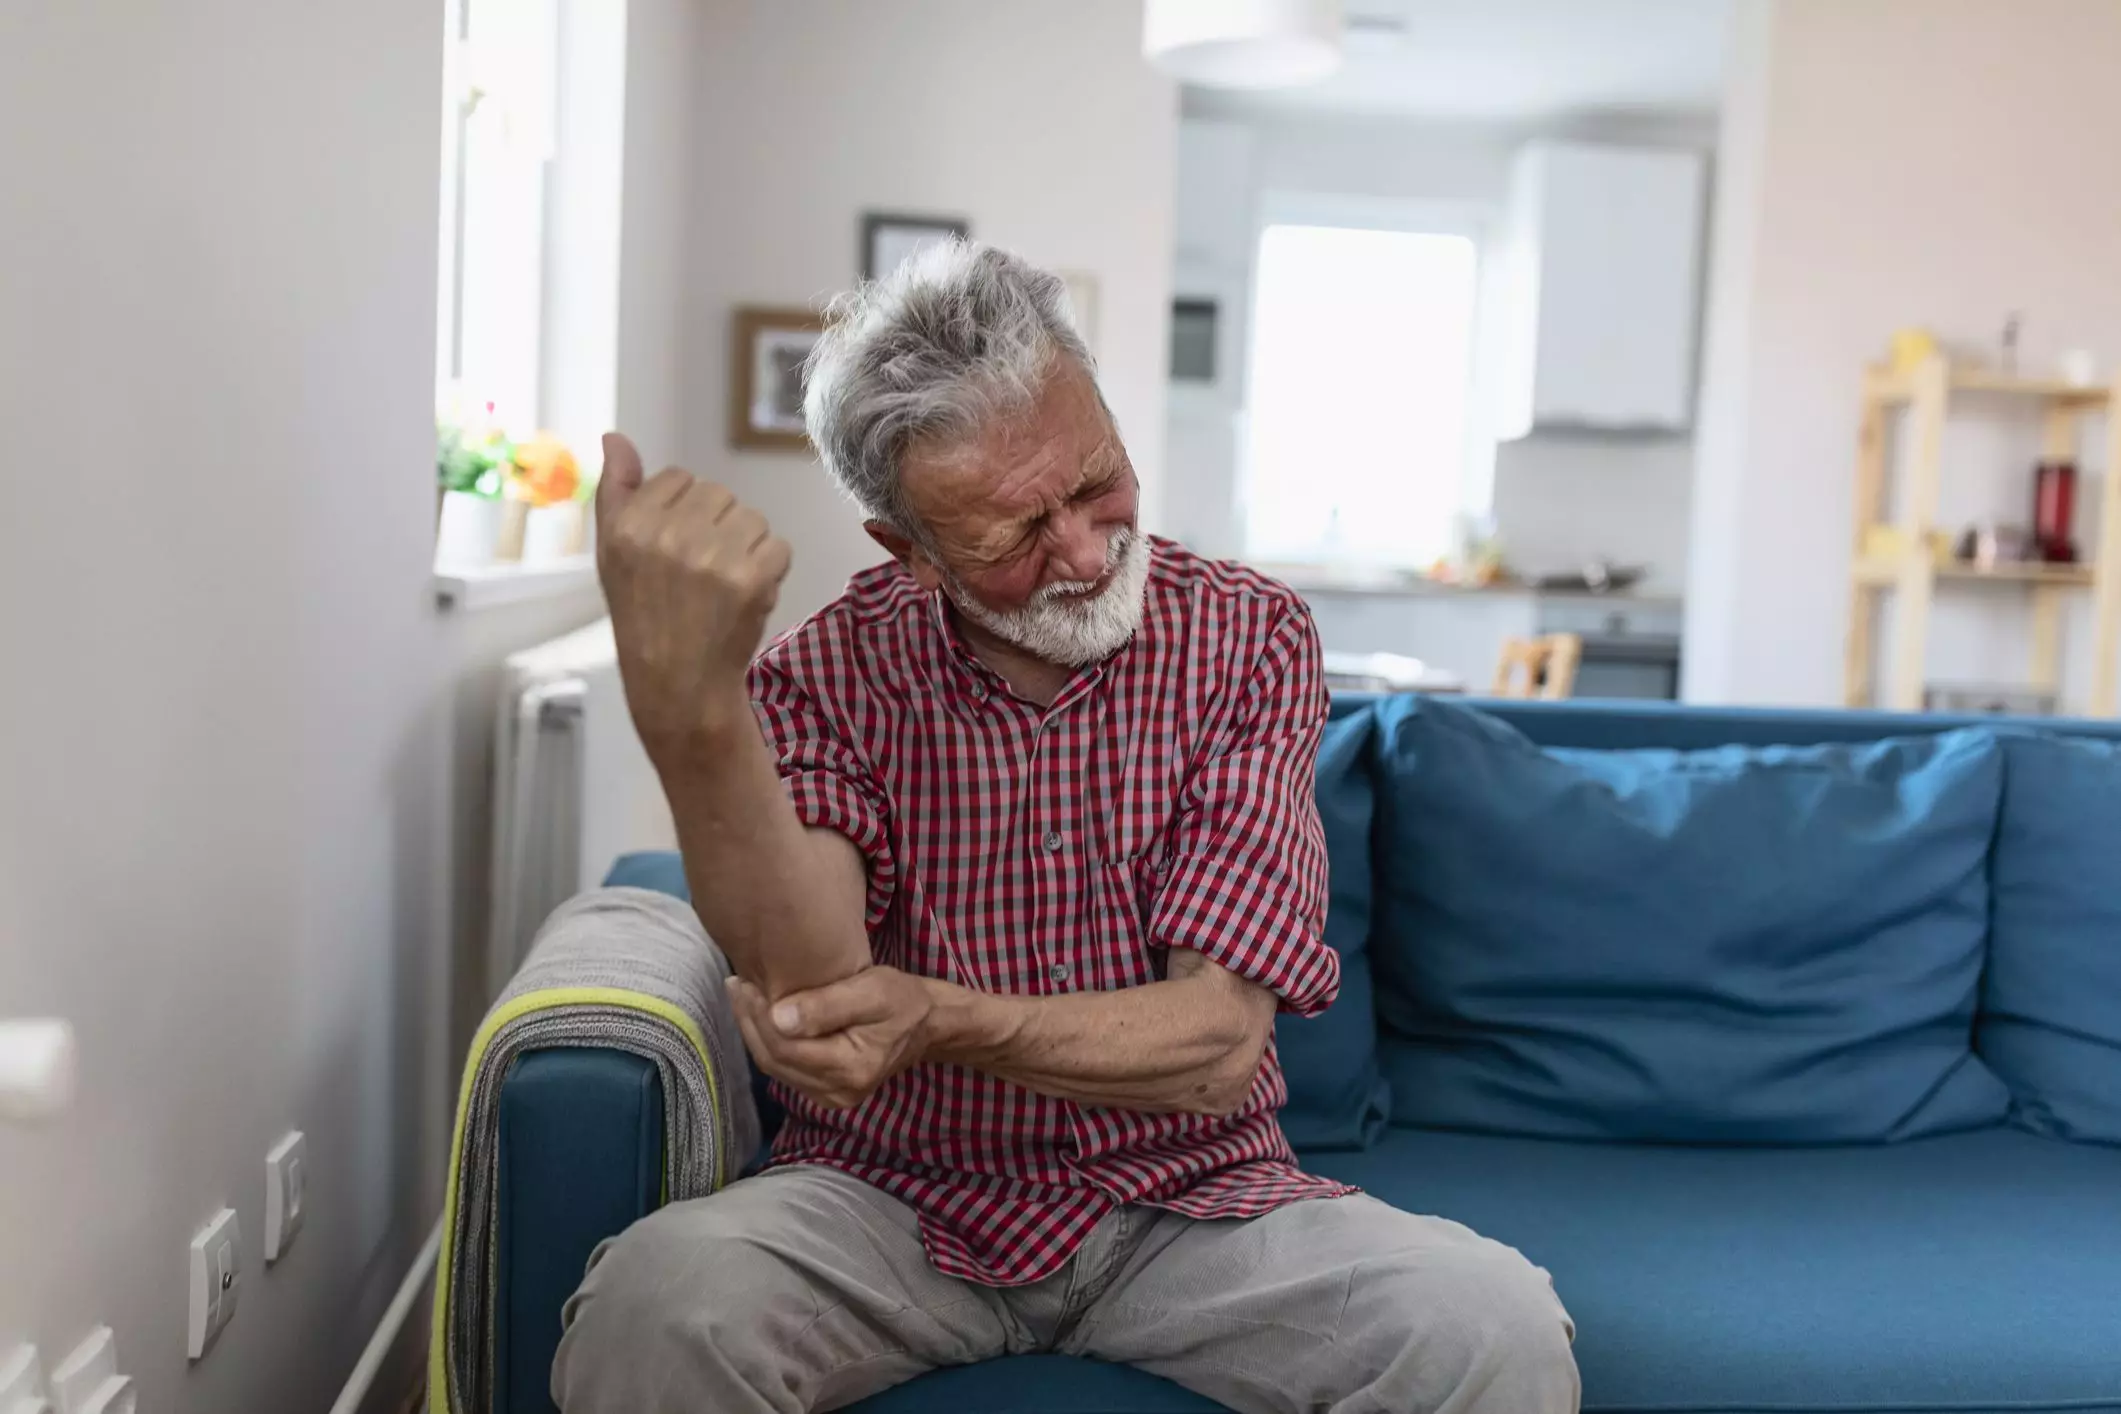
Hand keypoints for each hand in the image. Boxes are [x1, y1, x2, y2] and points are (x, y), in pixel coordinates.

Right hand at [595, 432, 792, 761]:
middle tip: (700, 573)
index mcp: (629, 524)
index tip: (675, 552)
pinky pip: (778, 547)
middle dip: (718, 528)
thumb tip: (614, 437)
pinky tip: (744, 598)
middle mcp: (666, 535)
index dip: (684, 514)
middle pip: (719, 494)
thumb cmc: (644, 613)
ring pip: (752, 518)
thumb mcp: (613, 553)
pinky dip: (770, 572)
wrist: (678, 682)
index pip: (679, 479)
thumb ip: (616, 491)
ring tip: (722, 586)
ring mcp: (711, 557)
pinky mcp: (750, 579)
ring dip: (747, 548)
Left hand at [727, 967, 936, 1110]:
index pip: (786, 1047)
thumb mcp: (873, 992)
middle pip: (775, 1060)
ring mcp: (831, 1098)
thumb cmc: (903, 1001)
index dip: (759, 1016)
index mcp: (851, 1069)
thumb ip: (827, 1006)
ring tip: (743, 995)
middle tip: (737, 984)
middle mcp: (838, 1093)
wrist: (927, 1025)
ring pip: (775, 1067)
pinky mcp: (825, 1093)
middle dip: (750, 1022)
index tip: (745, 982)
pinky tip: (762, 1015)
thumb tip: (778, 1017)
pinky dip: (769, 1041)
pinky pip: (786, 1069)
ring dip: (754, 1031)